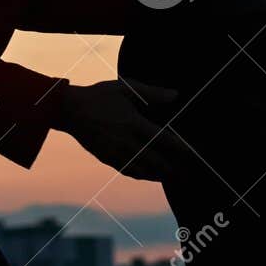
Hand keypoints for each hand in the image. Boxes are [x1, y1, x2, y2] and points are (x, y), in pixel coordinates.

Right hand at [57, 79, 183, 180]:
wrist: (69, 110)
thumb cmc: (99, 95)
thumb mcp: (126, 87)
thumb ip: (153, 93)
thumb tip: (176, 96)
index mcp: (133, 124)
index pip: (164, 141)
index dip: (182, 150)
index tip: (196, 156)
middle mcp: (126, 143)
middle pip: (158, 162)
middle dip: (176, 169)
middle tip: (193, 174)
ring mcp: (116, 153)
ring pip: (145, 170)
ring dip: (162, 175)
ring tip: (178, 178)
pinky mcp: (108, 158)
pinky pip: (130, 171)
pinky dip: (145, 175)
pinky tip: (153, 176)